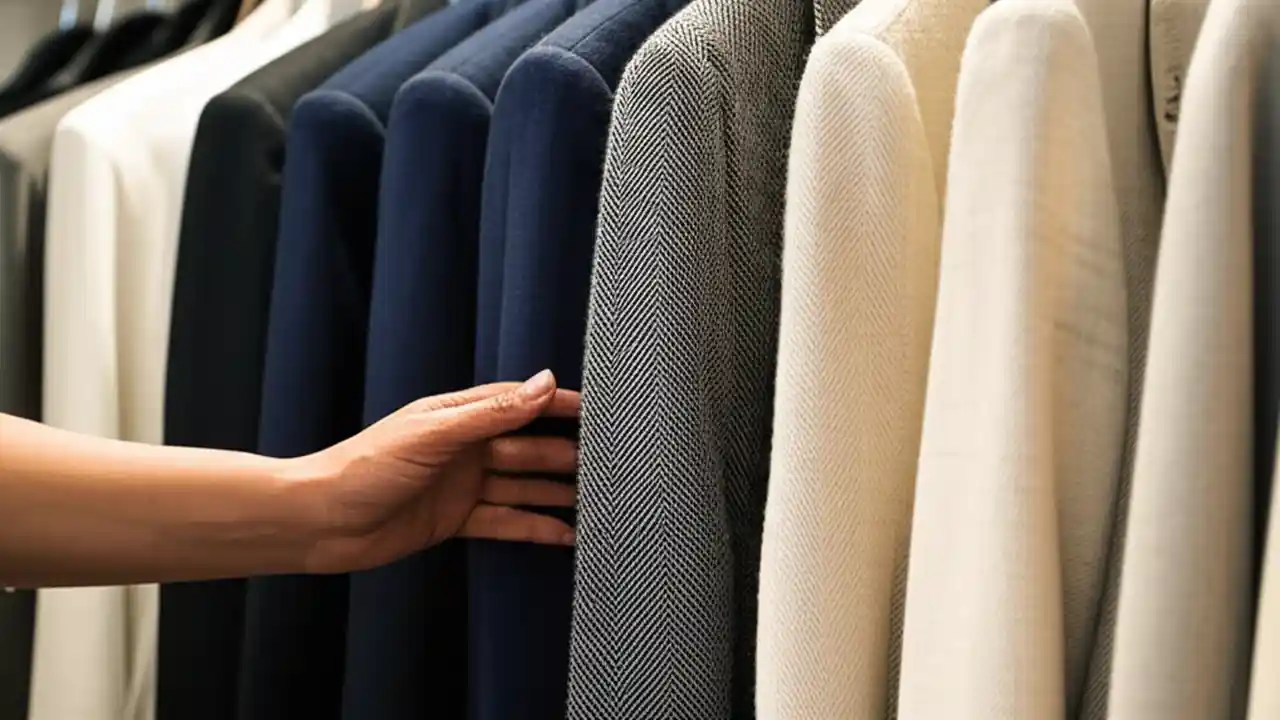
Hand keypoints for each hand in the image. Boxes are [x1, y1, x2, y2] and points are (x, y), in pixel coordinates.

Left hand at [292, 370, 578, 573]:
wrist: (319, 522)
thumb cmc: (365, 468)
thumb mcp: (434, 434)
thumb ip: (492, 412)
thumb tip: (544, 381)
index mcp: (458, 415)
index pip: (520, 404)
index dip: (557, 406)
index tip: (597, 410)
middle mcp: (465, 447)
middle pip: (527, 447)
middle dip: (565, 453)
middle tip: (609, 463)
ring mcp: (462, 485)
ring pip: (522, 485)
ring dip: (556, 491)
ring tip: (598, 500)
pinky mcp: (457, 520)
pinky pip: (506, 521)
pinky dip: (536, 527)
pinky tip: (565, 534)